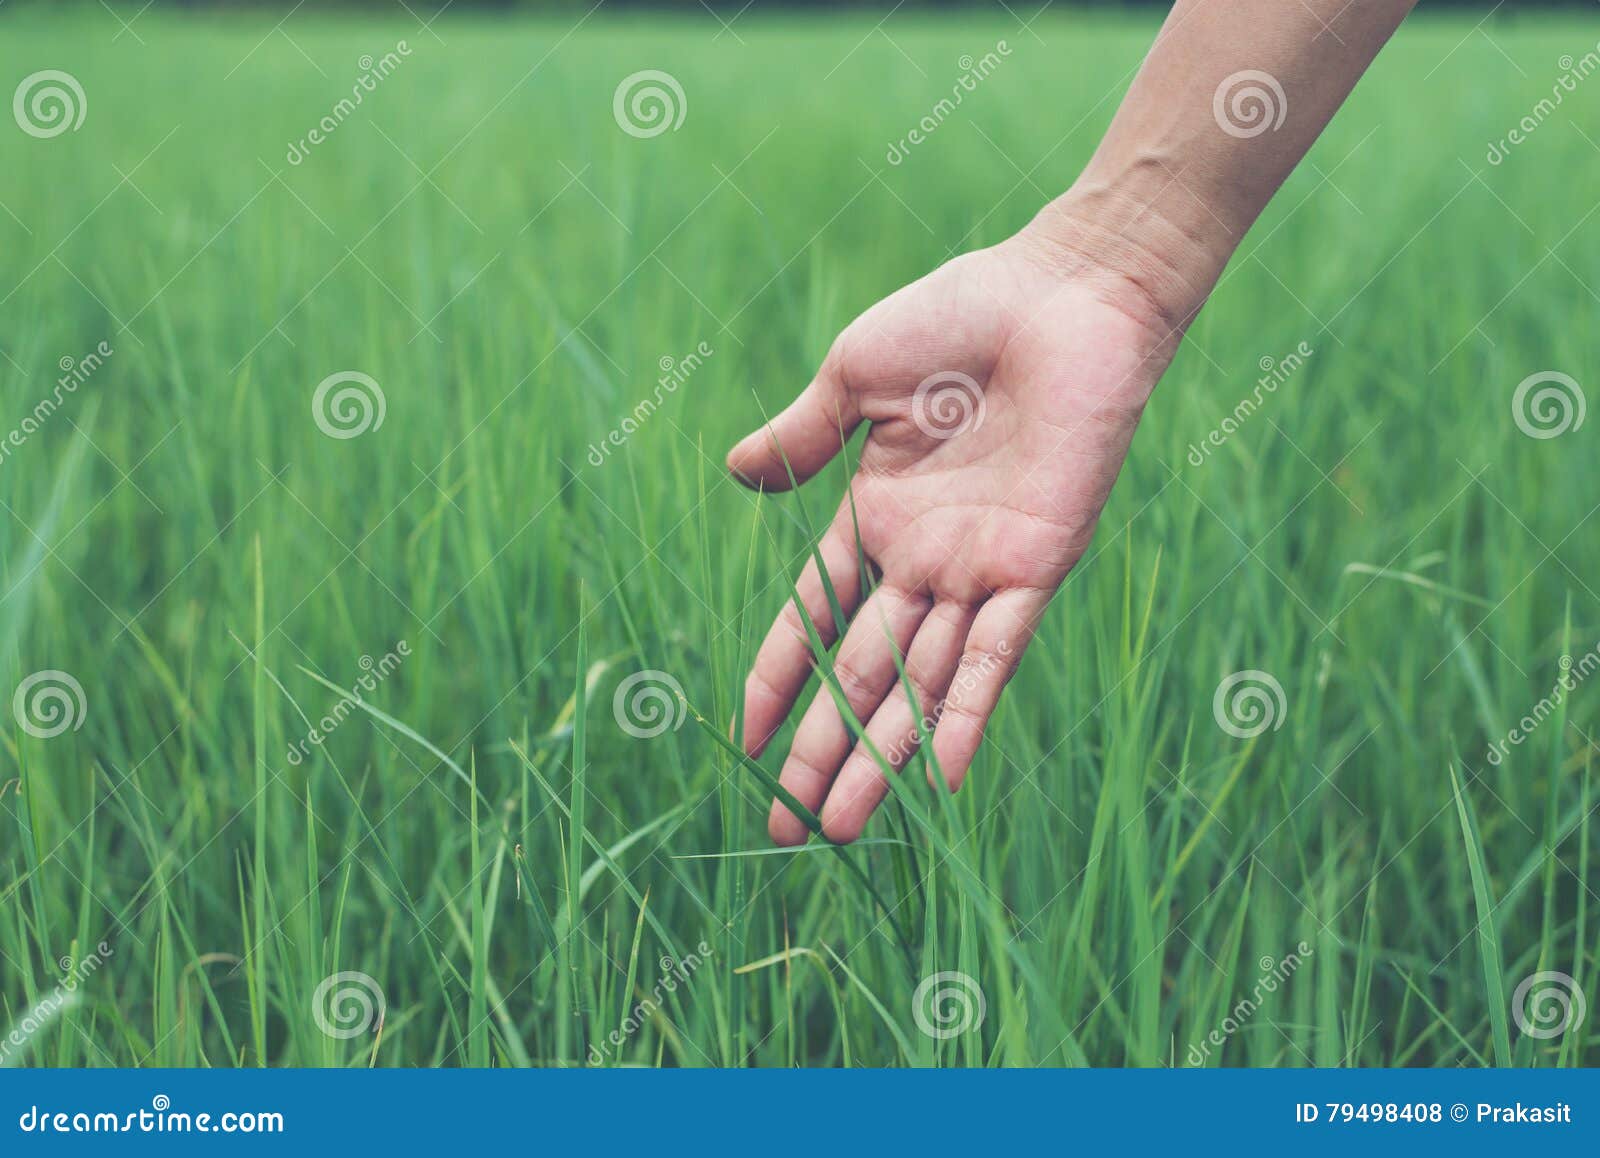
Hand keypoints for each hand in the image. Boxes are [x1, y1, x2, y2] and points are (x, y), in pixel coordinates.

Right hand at [727, 219, 1187, 844]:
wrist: (1064, 292)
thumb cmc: (962, 316)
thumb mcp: (856, 377)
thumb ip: (802, 436)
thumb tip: (735, 473)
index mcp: (876, 515)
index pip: (813, 620)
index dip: (777, 682)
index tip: (746, 744)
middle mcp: (925, 558)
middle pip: (860, 675)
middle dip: (822, 753)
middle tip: (788, 830)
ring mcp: (979, 569)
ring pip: (916, 683)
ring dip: (879, 758)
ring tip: (839, 830)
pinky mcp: (1036, 566)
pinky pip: (995, 654)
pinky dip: (964, 713)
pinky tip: (935, 780)